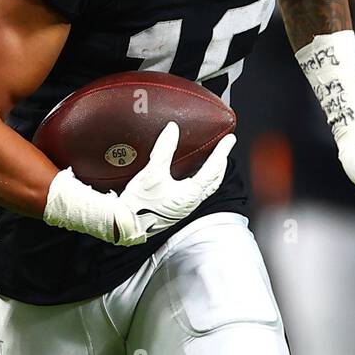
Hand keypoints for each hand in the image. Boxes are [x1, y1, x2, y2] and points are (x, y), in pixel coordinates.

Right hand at [117, 121, 233, 244]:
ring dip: (212, 174)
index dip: (222, 152)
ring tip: (212, 161)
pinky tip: (190, 177)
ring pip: (206, 188)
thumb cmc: (139, 203)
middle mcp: (191, 203)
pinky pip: (195, 193)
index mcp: (190, 194)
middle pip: (214, 181)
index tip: (229, 140)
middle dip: (221, 164)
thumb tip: (172, 129)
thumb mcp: (152, 172)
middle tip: (224, 150)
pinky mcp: (175, 211)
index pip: (212, 169)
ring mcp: (184, 208)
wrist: (124, 225)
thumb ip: (164, 149)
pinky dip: (200, 182)